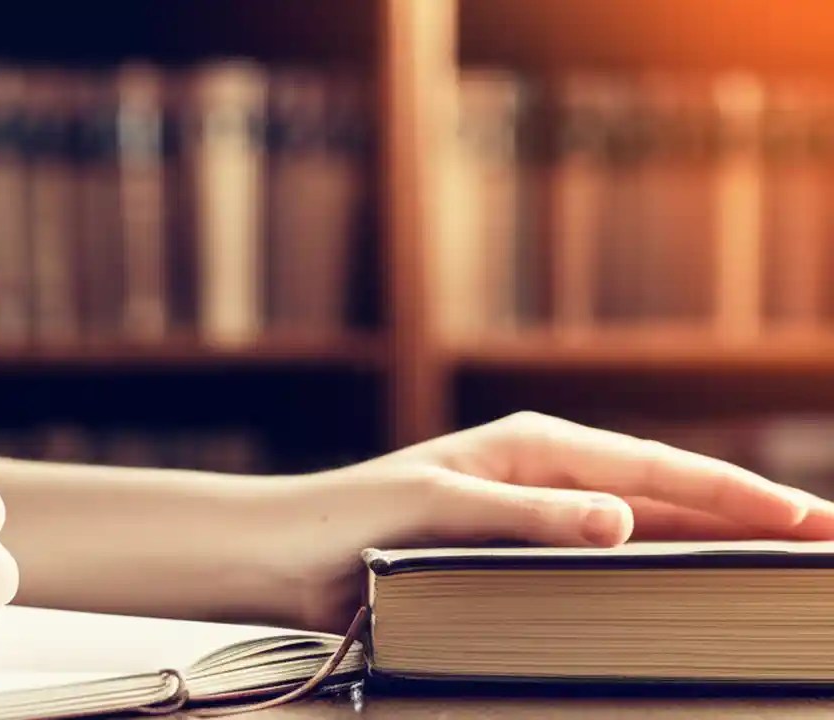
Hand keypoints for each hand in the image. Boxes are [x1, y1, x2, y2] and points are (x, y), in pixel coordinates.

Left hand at [278, 411, 833, 631]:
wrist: (289, 551)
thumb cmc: (353, 518)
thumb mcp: (439, 510)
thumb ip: (529, 516)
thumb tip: (624, 522)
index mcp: (532, 445)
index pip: (654, 469)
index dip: (736, 496)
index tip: (808, 520)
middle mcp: (542, 471)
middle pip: (664, 490)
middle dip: (747, 514)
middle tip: (826, 542)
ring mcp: (534, 509)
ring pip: (644, 522)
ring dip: (710, 539)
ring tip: (781, 564)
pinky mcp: (516, 546)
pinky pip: (603, 554)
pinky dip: (654, 564)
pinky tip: (687, 584)